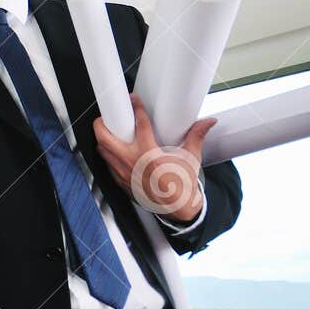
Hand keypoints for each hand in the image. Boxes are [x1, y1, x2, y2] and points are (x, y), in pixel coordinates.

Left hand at [93, 94, 214, 221]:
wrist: (177, 208)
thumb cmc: (182, 184)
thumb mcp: (191, 158)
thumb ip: (196, 136)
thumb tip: (207, 122)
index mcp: (149, 153)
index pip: (139, 124)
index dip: (136, 108)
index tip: (134, 99)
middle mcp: (132, 161)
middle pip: (105, 135)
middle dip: (103, 122)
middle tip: (111, 115)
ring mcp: (123, 172)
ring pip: (102, 149)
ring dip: (103, 138)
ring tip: (111, 131)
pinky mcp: (120, 180)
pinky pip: (106, 164)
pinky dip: (108, 155)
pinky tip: (114, 150)